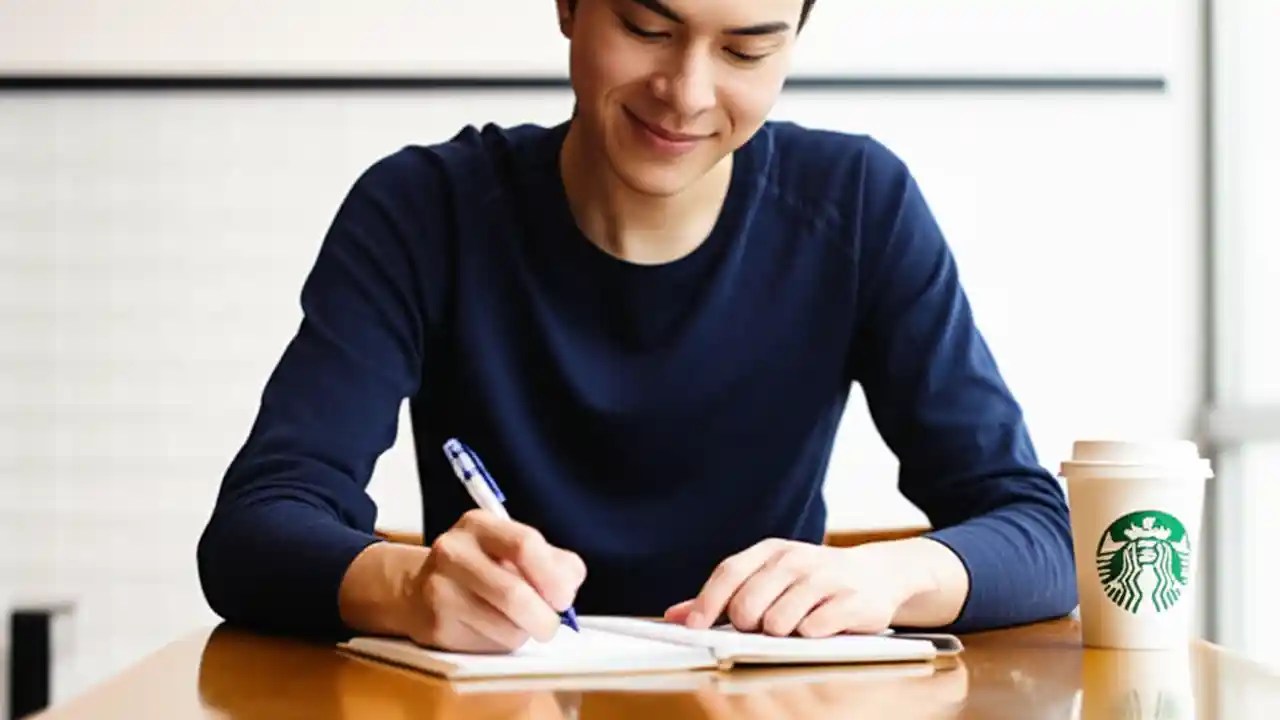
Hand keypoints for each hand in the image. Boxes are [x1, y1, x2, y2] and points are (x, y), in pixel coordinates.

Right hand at [403, 509, 585, 652]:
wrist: (418, 591)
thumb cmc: (482, 569)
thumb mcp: (514, 550)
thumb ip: (553, 561)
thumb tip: (568, 586)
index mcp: (479, 525)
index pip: (525, 545)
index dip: (553, 577)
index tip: (564, 599)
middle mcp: (453, 551)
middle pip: (514, 594)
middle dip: (543, 618)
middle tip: (549, 626)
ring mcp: (439, 589)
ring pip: (503, 627)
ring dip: (522, 633)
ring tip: (516, 625)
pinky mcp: (434, 626)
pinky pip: (485, 646)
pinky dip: (500, 645)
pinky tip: (491, 631)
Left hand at [663, 539, 932, 636]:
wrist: (877, 574)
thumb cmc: (812, 581)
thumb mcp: (769, 578)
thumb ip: (723, 597)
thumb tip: (676, 616)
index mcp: (771, 551)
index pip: (729, 573)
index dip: (708, 602)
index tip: (694, 628)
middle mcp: (796, 559)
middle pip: (749, 603)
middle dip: (746, 626)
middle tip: (757, 629)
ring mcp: (825, 578)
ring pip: (778, 621)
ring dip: (778, 634)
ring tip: (791, 627)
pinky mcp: (851, 601)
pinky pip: (814, 629)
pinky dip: (808, 636)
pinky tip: (816, 628)